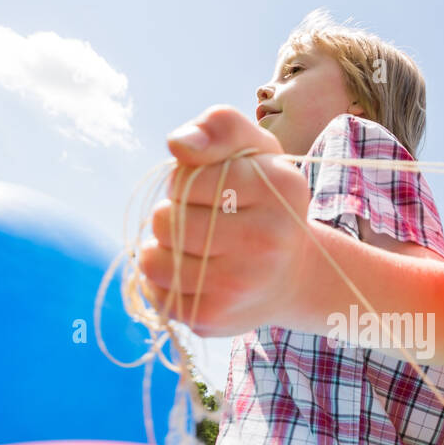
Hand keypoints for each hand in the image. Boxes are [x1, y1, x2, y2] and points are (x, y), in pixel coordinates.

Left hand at [139, 105, 313, 334]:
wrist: (291, 276)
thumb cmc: (262, 204)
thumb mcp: (254, 151)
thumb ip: (219, 127)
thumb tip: (179, 145)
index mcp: (278, 187)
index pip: (185, 178)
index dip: (188, 182)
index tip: (218, 193)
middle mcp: (266, 239)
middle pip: (164, 220)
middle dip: (174, 217)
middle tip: (207, 225)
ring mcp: (240, 284)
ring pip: (152, 260)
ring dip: (164, 252)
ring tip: (199, 252)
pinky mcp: (215, 318)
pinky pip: (155, 292)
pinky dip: (165, 283)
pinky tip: (197, 278)